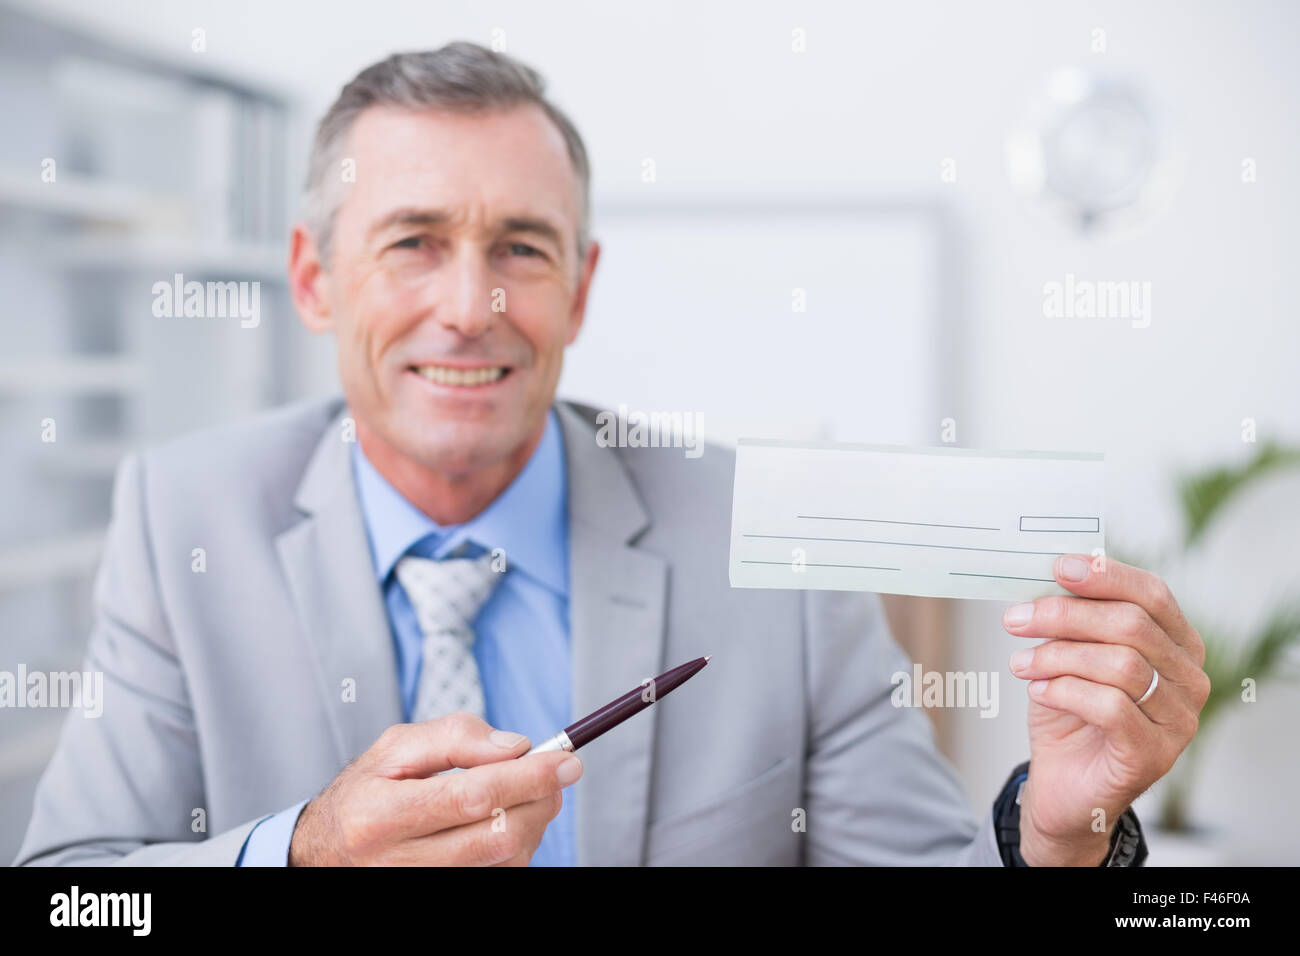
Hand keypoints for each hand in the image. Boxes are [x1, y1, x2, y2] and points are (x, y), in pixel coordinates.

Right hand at [289, 712, 581, 865]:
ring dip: (534, 821)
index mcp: (381, 815)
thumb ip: (454, 738)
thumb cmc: (367, 793)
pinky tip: (508, 819)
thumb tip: (515, 747)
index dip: (527, 778)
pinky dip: (519, 844)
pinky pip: (499, 874)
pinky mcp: (442, 895)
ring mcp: (422, 886)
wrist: (327, 852)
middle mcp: (399, 862)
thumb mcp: (394, 748)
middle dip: (540, 799)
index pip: (470, 797)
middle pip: (497, 836)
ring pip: (506, 859)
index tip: (565, 760)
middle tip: (556, 771)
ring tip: (526, 790)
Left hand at [1002, 554, 1209, 865]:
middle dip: (1066, 615)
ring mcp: (1180, 721)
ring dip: (1058, 657)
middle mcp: (1190, 680)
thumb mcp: (1068, 654)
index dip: (1106, 576)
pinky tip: (1038, 692)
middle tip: (1015, 619)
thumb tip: (1049, 573)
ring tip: (1020, 664)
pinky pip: (1112, 707)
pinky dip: (1067, 692)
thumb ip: (1072, 618)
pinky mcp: (1155, 755)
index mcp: (1177, 645)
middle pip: (1133, 626)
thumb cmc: (1069, 712)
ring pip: (1122, 665)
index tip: (1057, 567)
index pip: (1153, 595)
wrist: (1063, 785)